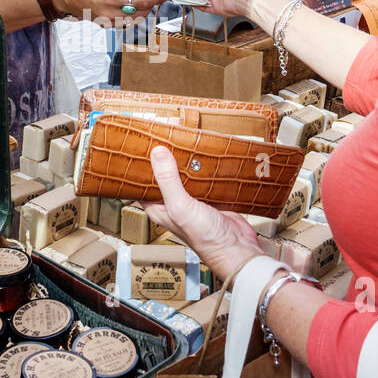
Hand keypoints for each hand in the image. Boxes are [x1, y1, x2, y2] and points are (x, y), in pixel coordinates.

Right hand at [51, 0, 166, 24]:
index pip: (141, 2)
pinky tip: (129, 4)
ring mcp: (107, 21)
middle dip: (150, 3)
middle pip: (140, 13)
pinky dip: (131, 15)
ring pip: (133, 20)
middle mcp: (110, 13)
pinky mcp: (104, 25)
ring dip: (141, 10)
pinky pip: (124, 23)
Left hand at [142, 145, 264, 281]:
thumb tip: (157, 153)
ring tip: (184, 134)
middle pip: (164, 171)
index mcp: (158, 206)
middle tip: (165, 130)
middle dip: (164, 152)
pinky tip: (205, 148)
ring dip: (185, 155)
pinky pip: (204, 173)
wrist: (237, 248)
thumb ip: (168, 180)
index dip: (140, 160)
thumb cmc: (206, 238)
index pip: (142, 179)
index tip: (142, 139)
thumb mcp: (181, 207)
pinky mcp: (210, 194)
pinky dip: (204, 161)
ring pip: (184, 170)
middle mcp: (173, 201)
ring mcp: (192, 197)